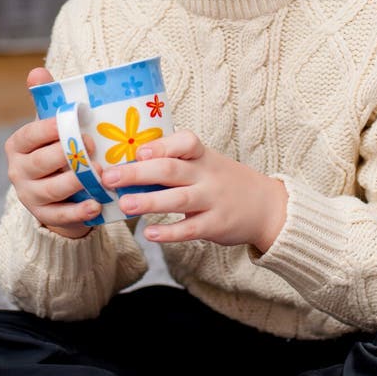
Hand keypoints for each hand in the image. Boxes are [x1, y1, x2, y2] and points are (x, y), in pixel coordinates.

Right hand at [4, 67, 101, 238]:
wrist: (59, 193)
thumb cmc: (58, 149)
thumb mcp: (51, 126)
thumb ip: (46, 99)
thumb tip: (37, 71)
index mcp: (18, 145)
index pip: (31, 134)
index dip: (51, 128)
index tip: (74, 121)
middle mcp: (18, 171)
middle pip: (42, 162)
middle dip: (68, 154)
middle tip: (93, 145)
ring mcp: (30, 195)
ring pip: (53, 189)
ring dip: (78, 181)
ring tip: (101, 173)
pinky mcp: (45, 216)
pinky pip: (62, 215)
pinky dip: (80, 212)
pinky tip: (97, 204)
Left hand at [101, 129, 287, 251]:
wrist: (267, 206)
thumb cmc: (226, 182)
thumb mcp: (207, 165)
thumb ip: (176, 163)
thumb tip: (130, 166)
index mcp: (203, 156)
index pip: (186, 141)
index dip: (162, 145)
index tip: (138, 151)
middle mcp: (207, 175)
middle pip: (171, 169)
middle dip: (138, 173)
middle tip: (109, 177)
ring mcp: (213, 199)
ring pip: (178, 199)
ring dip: (149, 201)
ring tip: (124, 204)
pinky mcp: (216, 224)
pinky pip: (191, 229)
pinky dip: (170, 232)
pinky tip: (149, 234)